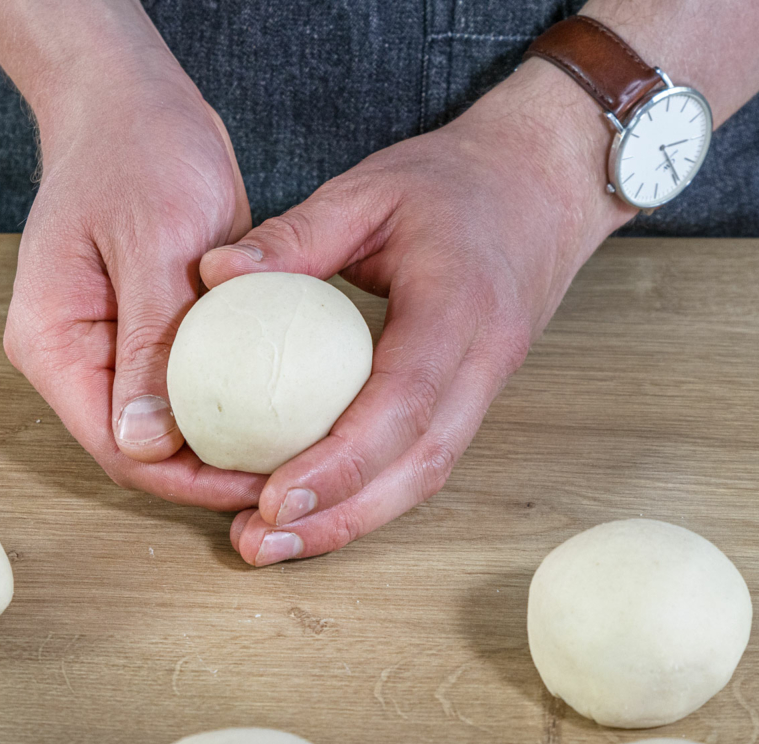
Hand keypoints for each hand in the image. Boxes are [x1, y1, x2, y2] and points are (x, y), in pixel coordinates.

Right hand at [1, 7, 264, 508]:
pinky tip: (276, 407)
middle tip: (286, 475)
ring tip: (290, 451)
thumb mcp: (154, 242)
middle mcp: (72, 356)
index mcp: (52, 342)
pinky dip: (226, 402)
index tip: (259, 482)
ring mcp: (107, 346)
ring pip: (163, 427)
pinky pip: (183, 387)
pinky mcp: (143, 331)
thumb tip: (146, 444)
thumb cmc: (138, 152)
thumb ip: (148, 343)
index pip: (117, 447)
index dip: (187, 480)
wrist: (134, 101)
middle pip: (138, 449)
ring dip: (220, 443)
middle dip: (209, 472)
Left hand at [200, 59, 633, 564]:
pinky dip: (372, 495)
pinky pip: (427, 459)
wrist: (545, 184)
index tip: (274, 499)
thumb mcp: (370, 189)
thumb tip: (213, 274)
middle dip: (340, 518)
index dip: (341, 462)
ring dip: (354, 521)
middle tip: (260, 543)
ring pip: (427, 476)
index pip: (404, 401)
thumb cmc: (455, 182)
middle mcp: (484, 360)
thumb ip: (296, 234)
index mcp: (459, 306)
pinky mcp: (475, 395)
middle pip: (421, 465)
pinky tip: (318, 508)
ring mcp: (488, 384)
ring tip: (275, 545)